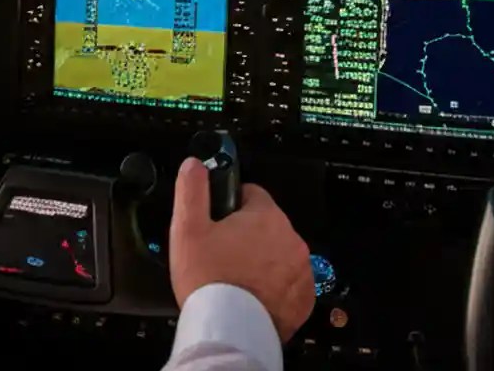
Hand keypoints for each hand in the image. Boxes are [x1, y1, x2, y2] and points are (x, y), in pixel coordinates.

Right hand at [168, 157, 314, 341]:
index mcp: (266, 215)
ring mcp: (302, 270)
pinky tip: (252, 294)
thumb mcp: (188, 228)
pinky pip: (289, 282)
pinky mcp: (305, 298)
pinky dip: (274, 286)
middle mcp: (291, 239)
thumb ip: (192, 190)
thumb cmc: (208, 277)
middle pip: (266, 225)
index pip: (252, 193)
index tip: (217, 225)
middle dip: (247, 235)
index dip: (230, 207)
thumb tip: (194, 164)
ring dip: (262, 260)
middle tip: (221, 255)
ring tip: (235, 277)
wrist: (230, 329)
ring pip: (279, 253)